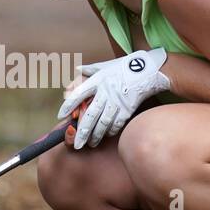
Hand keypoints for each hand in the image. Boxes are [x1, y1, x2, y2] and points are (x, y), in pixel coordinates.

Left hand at [57, 48, 171, 148]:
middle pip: (90, 115)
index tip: (61, 116)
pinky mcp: (128, 109)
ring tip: (90, 144)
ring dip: (96, 136)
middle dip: (82, 132)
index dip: (69, 106)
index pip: (79, 94)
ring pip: (103, 123)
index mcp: (98, 80)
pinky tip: (106, 135)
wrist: (148, 71)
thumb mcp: (105, 65)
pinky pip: (117, 124)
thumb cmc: (125, 67)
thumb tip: (77, 69)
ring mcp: (117, 102)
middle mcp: (106, 92)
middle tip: (76, 144)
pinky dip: (110, 131)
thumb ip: (90, 69)